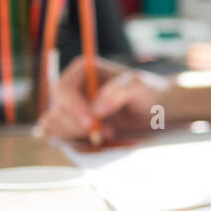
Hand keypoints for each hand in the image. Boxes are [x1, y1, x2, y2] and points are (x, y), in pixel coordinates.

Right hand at [36, 57, 170, 141]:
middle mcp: (71, 86)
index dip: (73, 108)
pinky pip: (58, 135)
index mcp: (82, 69)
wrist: (156, 107)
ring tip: (107, 134)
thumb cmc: (149, 92)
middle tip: (107, 132)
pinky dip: (73, 140)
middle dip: (77, 125)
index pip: (63, 90)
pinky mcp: (72, 123)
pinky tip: (96, 140)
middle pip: (56, 109)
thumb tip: (96, 108)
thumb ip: (121, 91)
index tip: (92, 123)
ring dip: (76, 135)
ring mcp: (70, 106)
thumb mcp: (141, 87)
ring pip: (53, 124)